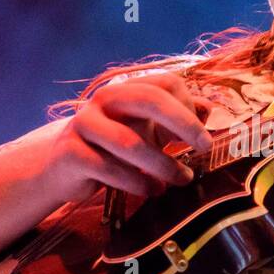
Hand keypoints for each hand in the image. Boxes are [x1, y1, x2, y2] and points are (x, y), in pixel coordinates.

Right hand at [49, 72, 213, 199]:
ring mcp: (84, 124)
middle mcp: (104, 100)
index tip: (200, 136)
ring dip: (163, 165)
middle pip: (149, 99)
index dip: (189, 106)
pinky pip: (110, 170)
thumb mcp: (148, 129)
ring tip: (182, 180)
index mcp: (126, 88)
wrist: (63, 166)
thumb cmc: (114, 147)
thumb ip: (177, 119)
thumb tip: (210, 110)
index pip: (166, 82)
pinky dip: (137, 183)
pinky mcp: (71, 153)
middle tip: (205, 147)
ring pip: (130, 142)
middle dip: (184, 123)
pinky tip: (152, 190)